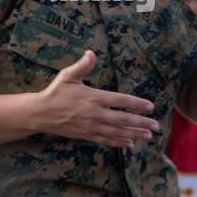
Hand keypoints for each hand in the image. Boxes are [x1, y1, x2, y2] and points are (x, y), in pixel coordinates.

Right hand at [33, 50, 161, 148]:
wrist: (41, 114)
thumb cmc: (55, 92)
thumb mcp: (67, 76)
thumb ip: (82, 65)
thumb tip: (91, 52)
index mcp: (94, 97)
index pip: (121, 100)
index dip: (137, 104)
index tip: (150, 107)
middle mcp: (96, 114)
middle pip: (123, 119)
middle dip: (141, 123)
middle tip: (156, 126)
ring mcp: (92, 126)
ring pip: (117, 132)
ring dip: (134, 134)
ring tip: (148, 136)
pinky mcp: (86, 135)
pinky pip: (106, 140)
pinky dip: (118, 142)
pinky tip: (129, 143)